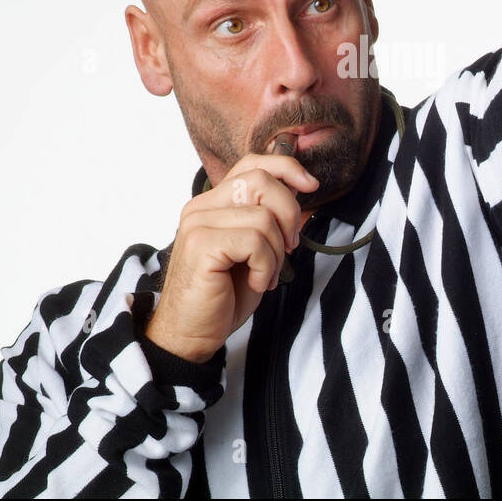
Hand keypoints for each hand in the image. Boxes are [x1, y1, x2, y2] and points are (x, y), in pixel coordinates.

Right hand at [143, 153, 319, 362]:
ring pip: (263, 217)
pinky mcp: (202, 245)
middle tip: (289, 247)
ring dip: (277, 252)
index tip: (311, 186)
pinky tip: (256, 283)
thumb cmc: (223, 296)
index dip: (286, 167)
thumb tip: (301, 190)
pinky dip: (266, 267)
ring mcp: (198, 224)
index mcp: (212, 204)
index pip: (251, 164)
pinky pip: (255, 241)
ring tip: (265, 275)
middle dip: (289, 214)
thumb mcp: (253, 251)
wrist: (190, 335)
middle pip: (261, 181)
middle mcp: (201, 208)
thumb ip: (267, 219)